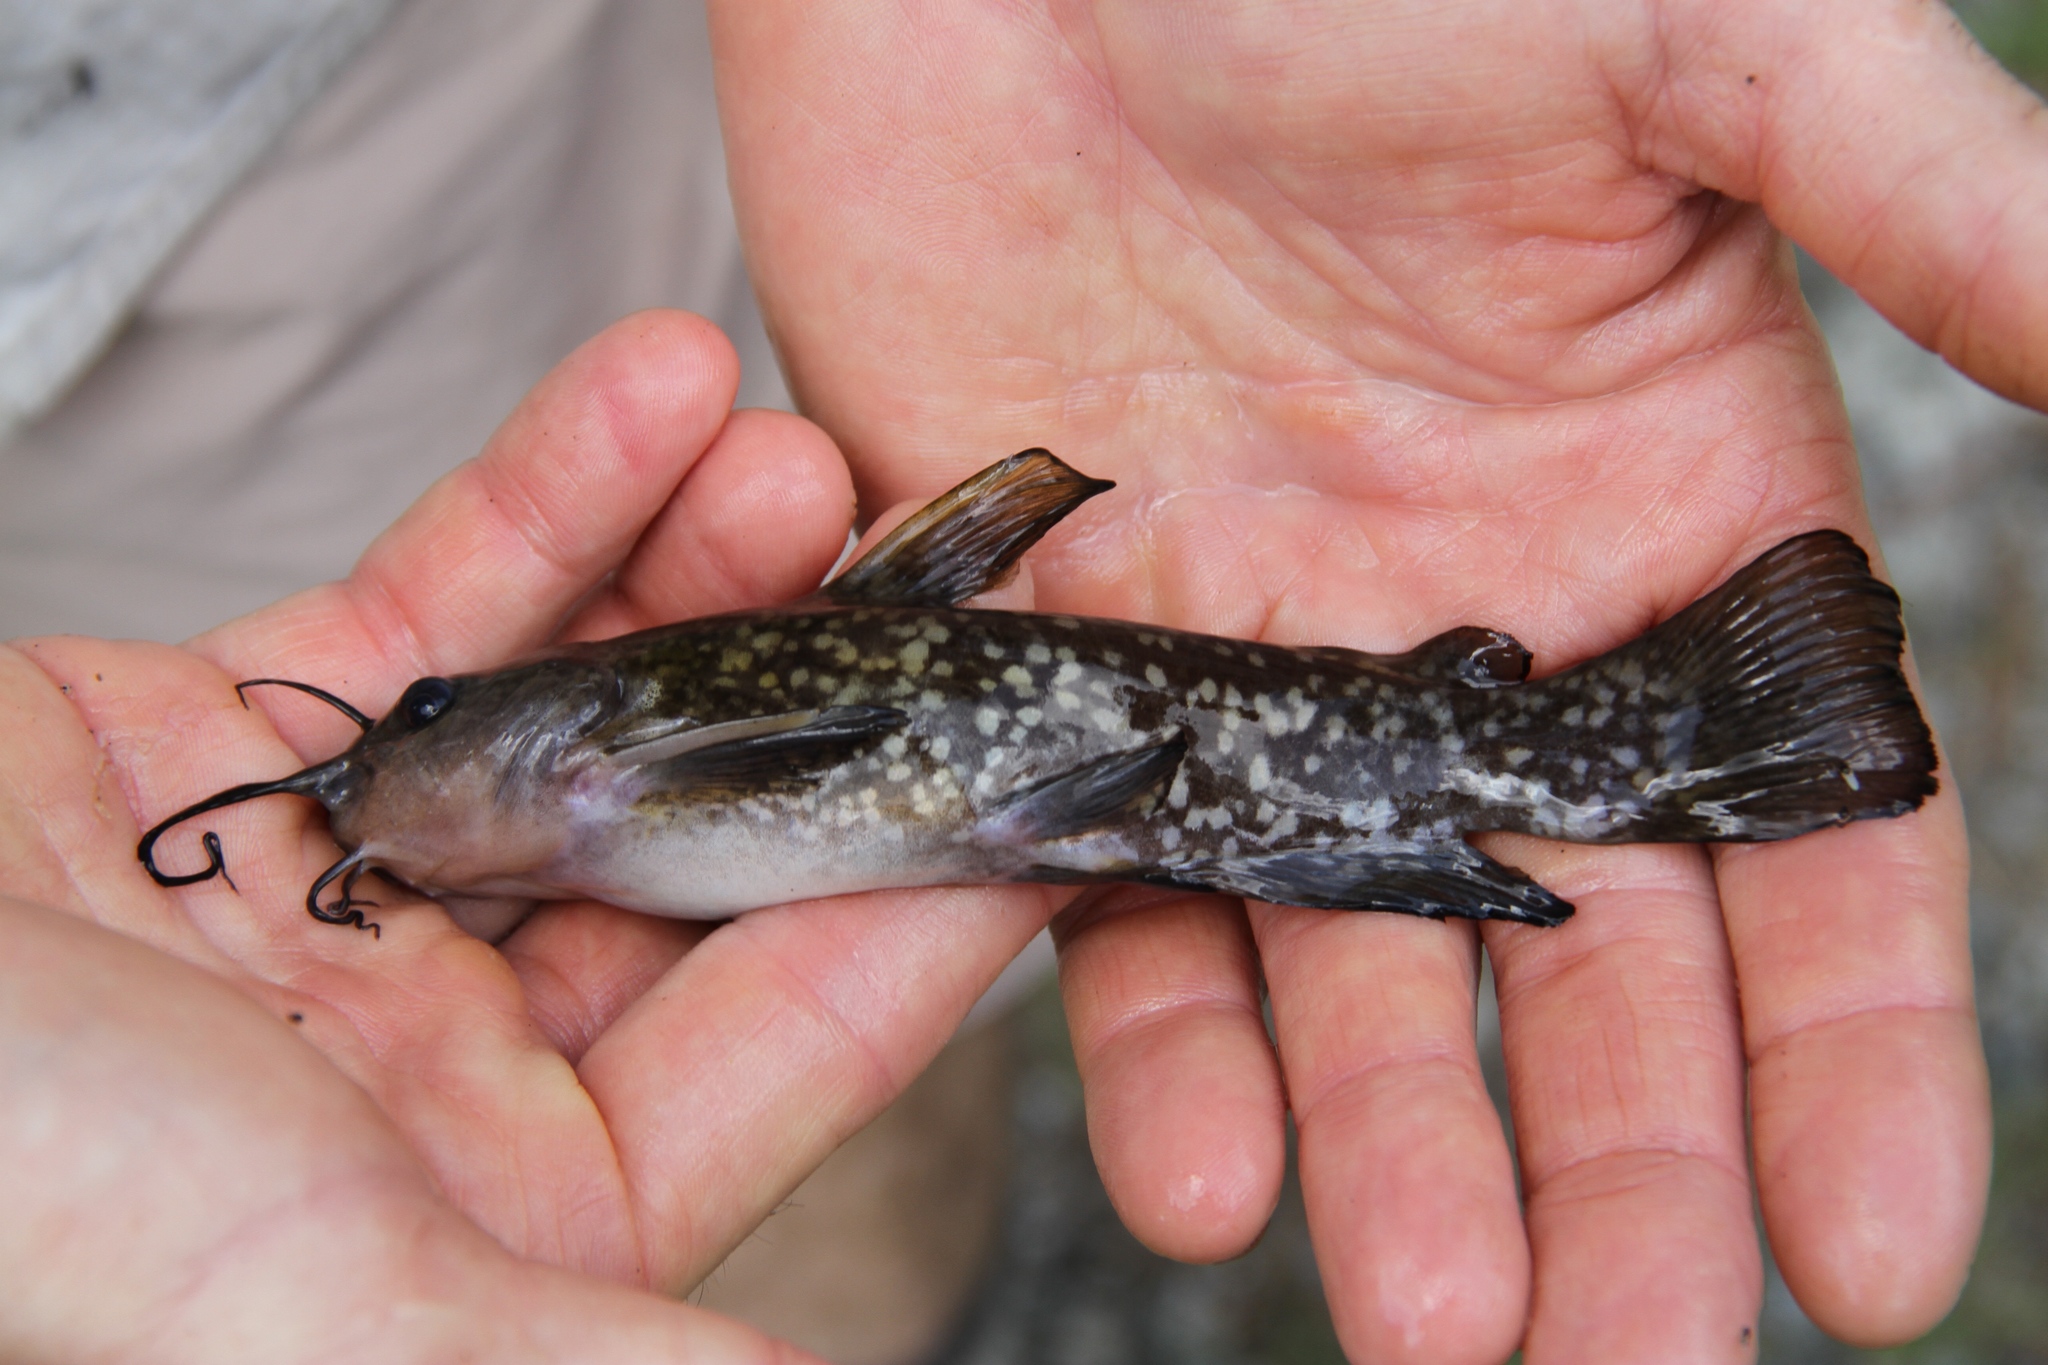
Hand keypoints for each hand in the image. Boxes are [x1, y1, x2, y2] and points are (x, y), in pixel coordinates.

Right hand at [0, 312, 1057, 1360]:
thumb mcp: (311, 1297)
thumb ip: (577, 1357)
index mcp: (509, 1203)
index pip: (779, 1033)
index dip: (926, 902)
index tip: (1046, 773)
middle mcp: (447, 1048)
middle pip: (698, 842)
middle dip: (818, 699)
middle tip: (939, 561)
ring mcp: (352, 884)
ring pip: (583, 703)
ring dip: (699, 574)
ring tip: (805, 453)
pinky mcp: (234, 743)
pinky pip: (433, 601)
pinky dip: (545, 497)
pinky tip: (655, 389)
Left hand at [710, 3, 2023, 1358]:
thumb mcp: (1694, 48)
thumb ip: (1920, 205)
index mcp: (1658, 519)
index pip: (1793, 848)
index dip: (1852, 1056)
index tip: (1884, 1257)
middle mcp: (1464, 633)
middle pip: (1573, 966)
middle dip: (1616, 1176)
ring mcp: (1252, 663)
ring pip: (1341, 968)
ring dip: (1393, 1155)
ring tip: (1436, 1328)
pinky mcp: (1054, 656)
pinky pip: (1104, 882)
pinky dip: (1147, 1027)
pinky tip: (1194, 1172)